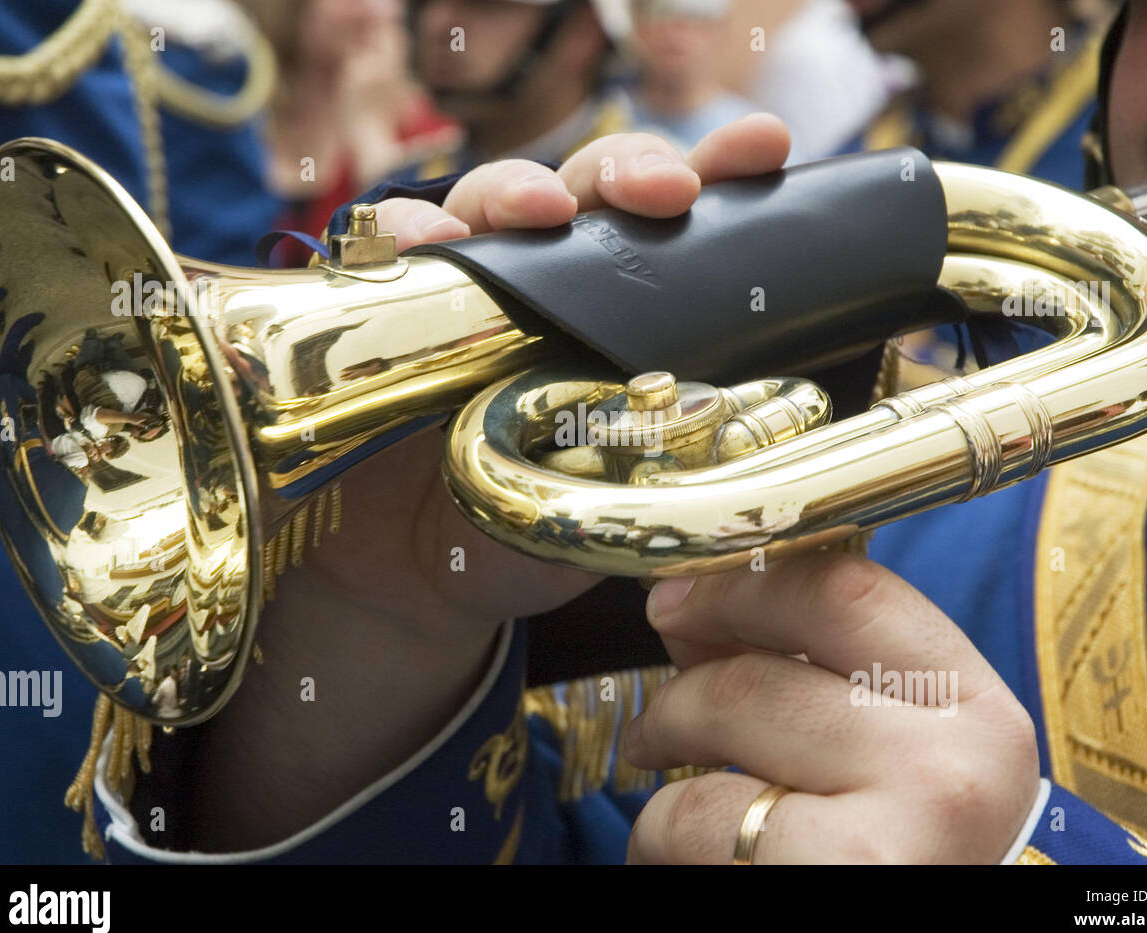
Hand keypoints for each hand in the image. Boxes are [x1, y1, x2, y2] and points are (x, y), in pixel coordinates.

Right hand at [188, 115, 792, 849]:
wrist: (415, 570)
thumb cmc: (529, 525)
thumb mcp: (611, 503)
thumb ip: (656, 464)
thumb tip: (734, 430)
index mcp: (623, 313)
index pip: (677, 226)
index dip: (722, 175)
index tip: (763, 148)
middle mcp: (549, 283)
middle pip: (590, 191)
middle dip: (628, 173)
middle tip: (662, 193)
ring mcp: (467, 286)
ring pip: (493, 201)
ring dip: (518, 192)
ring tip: (540, 214)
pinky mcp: (383, 303)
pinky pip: (384, 246)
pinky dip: (399, 232)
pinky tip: (420, 243)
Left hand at [625, 551, 1039, 863]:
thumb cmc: (899, 856)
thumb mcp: (895, 758)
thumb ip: (817, 679)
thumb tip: (693, 616)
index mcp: (974, 708)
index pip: (846, 592)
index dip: (742, 585)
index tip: (676, 597)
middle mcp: (950, 765)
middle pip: (759, 672)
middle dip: (679, 694)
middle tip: (649, 731)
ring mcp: (895, 831)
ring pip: (721, 738)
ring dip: (667, 770)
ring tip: (668, 818)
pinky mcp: (834, 880)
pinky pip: (693, 822)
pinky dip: (661, 840)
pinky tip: (686, 864)